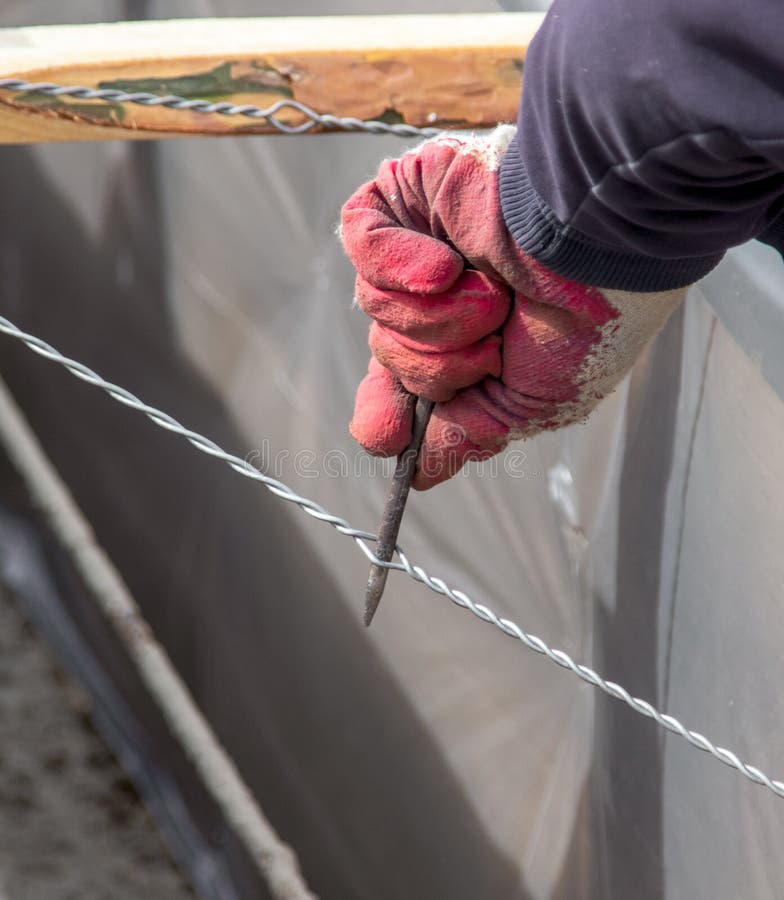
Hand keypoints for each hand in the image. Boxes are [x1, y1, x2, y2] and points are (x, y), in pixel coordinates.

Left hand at [341, 126, 685, 488]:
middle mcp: (441, 300)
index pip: (398, 389)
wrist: (605, 239)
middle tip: (492, 344)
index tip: (391, 434)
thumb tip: (419, 477)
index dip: (387, 415)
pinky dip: (399, 263)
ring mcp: (422, 245)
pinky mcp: (407, 195)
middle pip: (387, 357)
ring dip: (439, 317)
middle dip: (439, 365)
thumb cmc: (587, 321)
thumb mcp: (532, 404)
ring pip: (376, 307)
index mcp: (470, 347)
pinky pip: (360, 238)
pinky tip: (448, 266)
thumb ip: (466, 435)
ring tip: (493, 296)